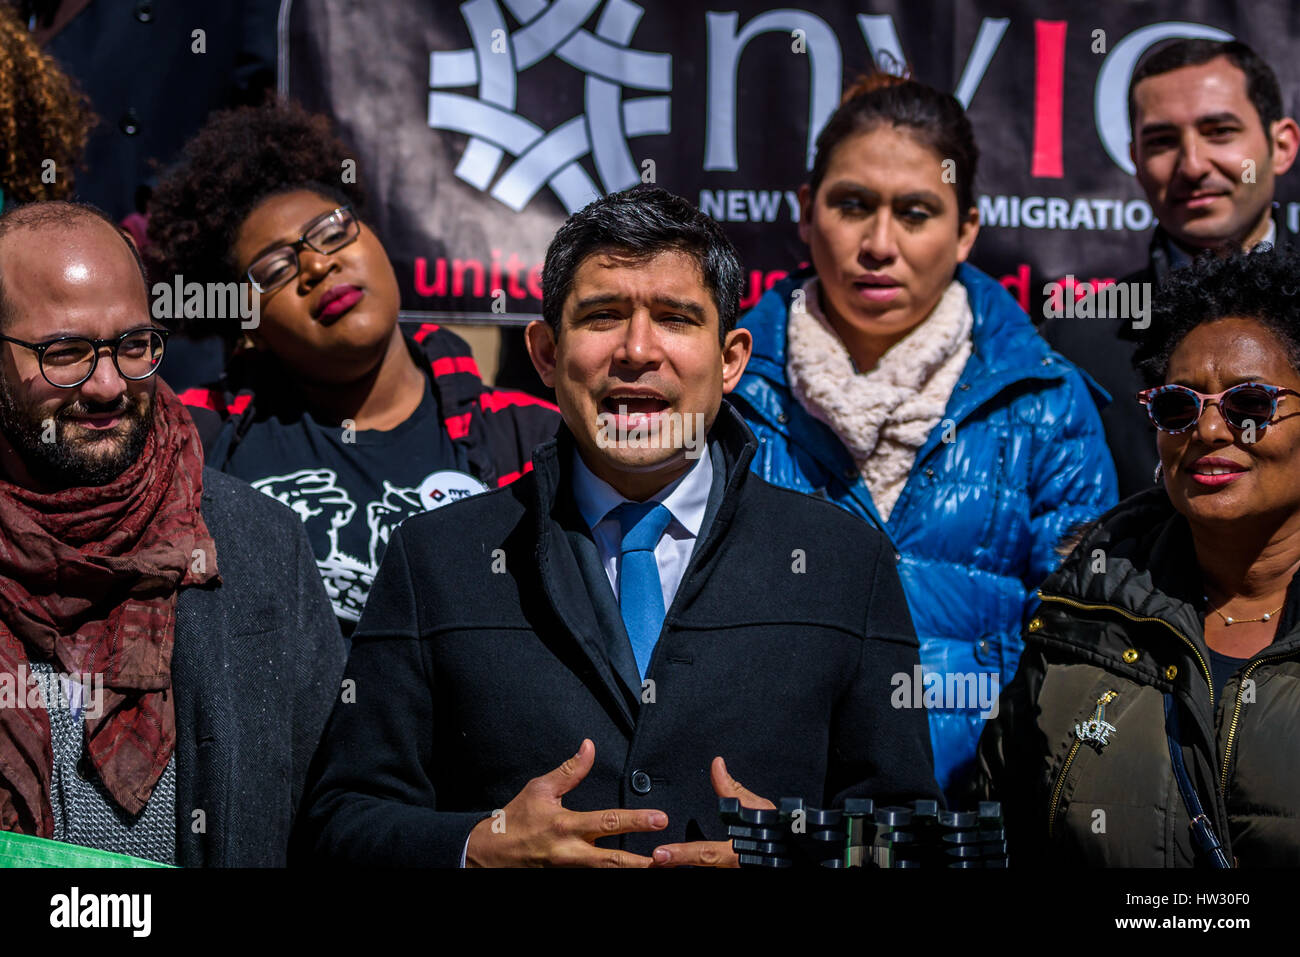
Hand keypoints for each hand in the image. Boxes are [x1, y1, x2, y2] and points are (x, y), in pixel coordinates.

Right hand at [465, 739, 667, 866]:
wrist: (490, 853)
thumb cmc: (516, 819)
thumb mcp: (540, 789)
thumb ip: (569, 771)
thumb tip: (589, 747)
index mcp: (565, 825)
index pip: (607, 822)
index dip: (636, 821)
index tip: (660, 819)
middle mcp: (570, 852)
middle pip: (612, 861)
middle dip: (642, 862)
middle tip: (669, 859)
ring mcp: (569, 870)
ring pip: (605, 875)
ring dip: (630, 872)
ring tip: (656, 869)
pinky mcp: (565, 878)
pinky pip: (592, 879)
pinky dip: (611, 877)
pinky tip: (630, 873)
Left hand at [650, 756, 774, 866]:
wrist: (794, 854)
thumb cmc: (779, 833)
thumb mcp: (759, 808)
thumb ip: (734, 790)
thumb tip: (717, 766)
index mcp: (738, 852)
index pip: (707, 853)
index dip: (683, 853)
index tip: (662, 853)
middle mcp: (734, 866)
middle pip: (702, 867)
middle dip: (678, 863)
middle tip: (656, 860)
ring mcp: (733, 871)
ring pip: (707, 872)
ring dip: (683, 866)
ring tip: (662, 863)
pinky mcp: (733, 870)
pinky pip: (713, 870)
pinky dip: (694, 866)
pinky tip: (681, 864)